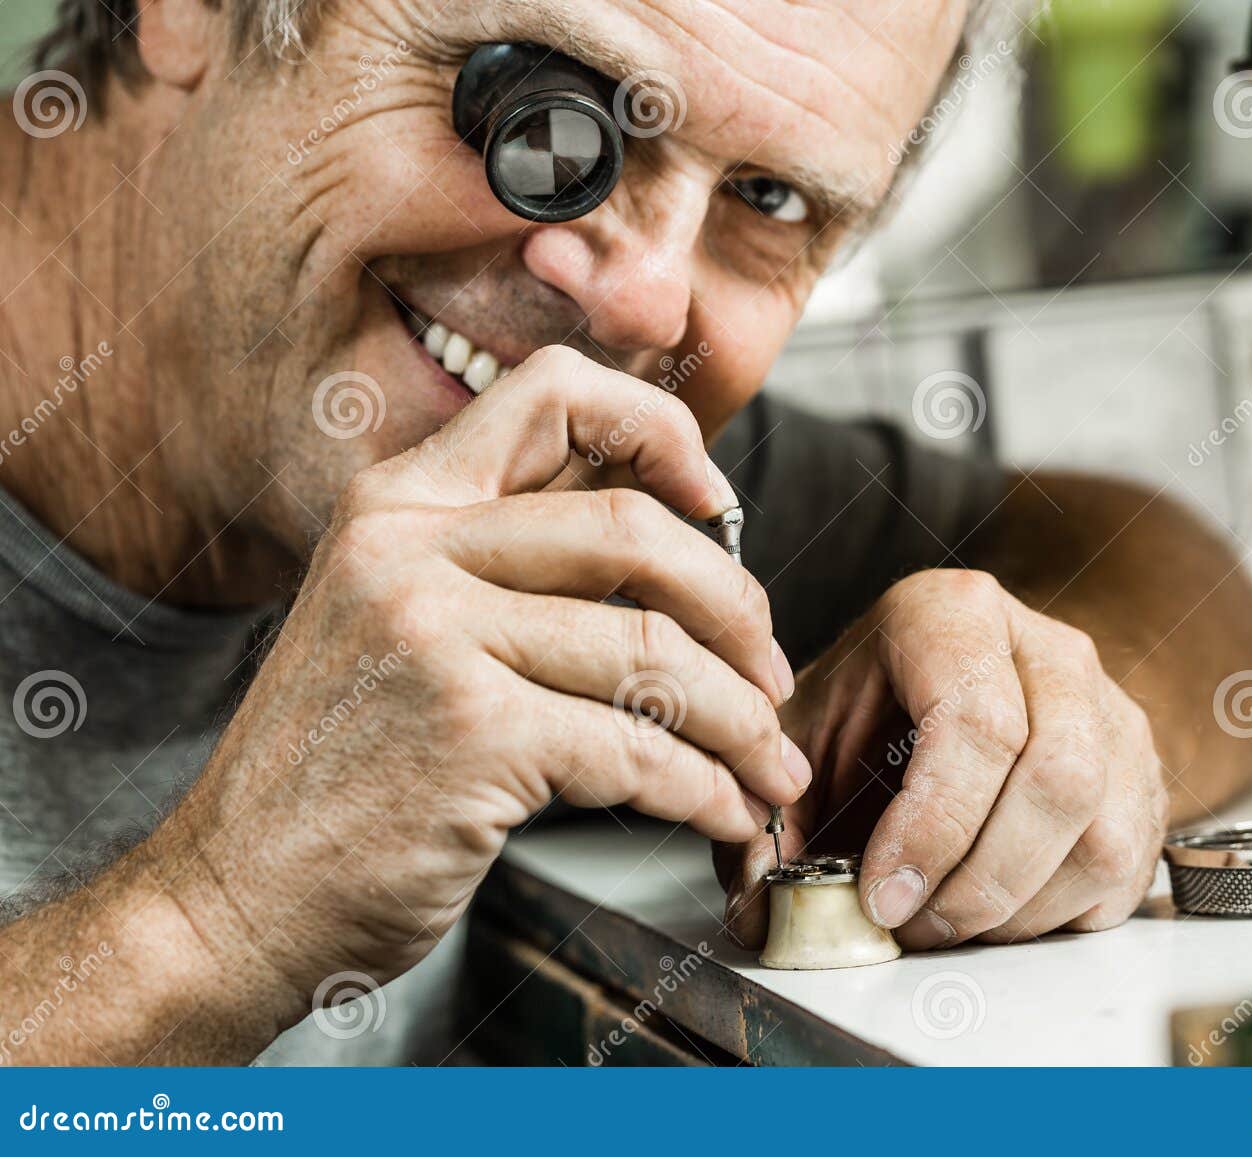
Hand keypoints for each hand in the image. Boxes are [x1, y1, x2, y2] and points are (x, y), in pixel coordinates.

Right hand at [173, 346, 809, 1009]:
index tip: (716, 496)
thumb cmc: (335, 769)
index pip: (554, 393)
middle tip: (767, 668)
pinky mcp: (471, 734)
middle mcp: (411, 547)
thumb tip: (663, 534)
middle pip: (634, 527)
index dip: (661, 429)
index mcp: (398, 503)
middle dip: (735, 604)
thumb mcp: (395, 621)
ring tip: (767, 760)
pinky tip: (721, 809)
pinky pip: (637, 749)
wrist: (236, 895)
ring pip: (652, 651)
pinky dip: (703, 789)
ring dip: (737, 719)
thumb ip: (505, 562)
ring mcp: (436, 635)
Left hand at [717, 570, 1165, 950]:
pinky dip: (1063, 915)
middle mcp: (1048, 649)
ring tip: (951, 921)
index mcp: (953, 614)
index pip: (977, 721)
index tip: (883, 894)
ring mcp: (1110, 708)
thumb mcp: (805, 735)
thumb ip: (773, 813)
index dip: (933, 827)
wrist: (964, 683)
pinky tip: (1000, 909)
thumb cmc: (876, 707)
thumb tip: (762, 904)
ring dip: (1020, 910)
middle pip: (1056, 780)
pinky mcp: (1144, 771)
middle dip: (980, 883)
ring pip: (1102, 833)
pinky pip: (1130, 867)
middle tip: (914, 925)